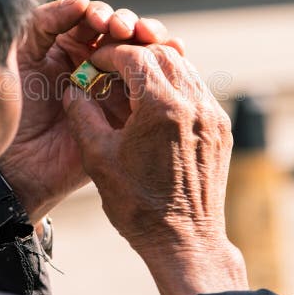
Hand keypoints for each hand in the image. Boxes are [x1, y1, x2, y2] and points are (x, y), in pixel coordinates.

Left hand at [0, 0, 182, 222]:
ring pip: (143, 54)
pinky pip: (153, 86)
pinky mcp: (129, 111)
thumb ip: (44, 21)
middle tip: (124, 31)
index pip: (96, 18)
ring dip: (152, 40)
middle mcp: (95, 62)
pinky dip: (167, 66)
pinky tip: (173, 53)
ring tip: (150, 38)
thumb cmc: (12, 107)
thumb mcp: (21, 55)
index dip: (102, 15)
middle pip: (125, 32)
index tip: (101, 22)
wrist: (17, 162)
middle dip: (129, 25)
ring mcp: (114, 87)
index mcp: (69, 44)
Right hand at [62, 43, 247, 294]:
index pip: (133, 56)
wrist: (185, 241)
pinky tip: (153, 101)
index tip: (92, 63)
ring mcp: (212, 114)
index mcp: (161, 107)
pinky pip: (197, 88)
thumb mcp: (98, 157)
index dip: (108, 54)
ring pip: (184, 67)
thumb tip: (72, 88)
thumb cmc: (137, 204)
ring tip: (130, 82)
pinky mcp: (221, 127)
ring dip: (156, 66)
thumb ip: (82, 114)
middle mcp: (193, 103)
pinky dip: (174, 84)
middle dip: (134, 54)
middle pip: (162, 53)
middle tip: (110, 66)